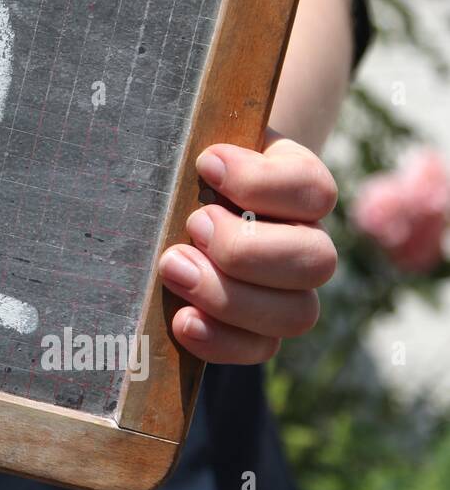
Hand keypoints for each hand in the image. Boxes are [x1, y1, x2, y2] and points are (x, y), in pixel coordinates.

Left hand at [158, 129, 336, 363]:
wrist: (179, 202)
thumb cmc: (189, 168)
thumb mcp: (198, 141)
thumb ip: (201, 140)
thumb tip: (196, 160)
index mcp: (298, 186)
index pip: (311, 189)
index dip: (258, 182)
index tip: (204, 164)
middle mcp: (306, 240)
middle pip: (316, 261)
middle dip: (243, 249)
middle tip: (191, 226)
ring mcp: (290, 290)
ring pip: (296, 314)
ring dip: (228, 296)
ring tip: (173, 268)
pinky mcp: (261, 328)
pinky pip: (261, 348)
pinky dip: (221, 340)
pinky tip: (182, 320)